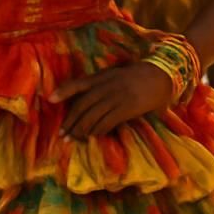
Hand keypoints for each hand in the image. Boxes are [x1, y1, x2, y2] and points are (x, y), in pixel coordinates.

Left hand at [50, 62, 174, 138]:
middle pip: (82, 106)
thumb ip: (103, 84)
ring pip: (92, 117)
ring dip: (81, 130)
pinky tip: (94, 136)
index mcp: (104, 76)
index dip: (64, 91)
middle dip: (70, 122)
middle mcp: (107, 86)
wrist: (163, 75)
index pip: (79, 83)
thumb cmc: (141, 75)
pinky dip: (97, 131)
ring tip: (75, 139)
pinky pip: (106, 123)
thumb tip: (87, 100)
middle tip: (63, 135)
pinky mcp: (127, 108)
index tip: (50, 99)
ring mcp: (117, 97)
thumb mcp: (119, 74)